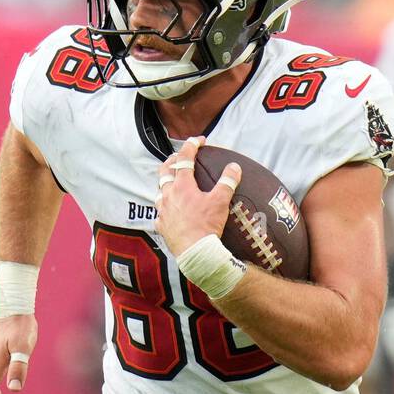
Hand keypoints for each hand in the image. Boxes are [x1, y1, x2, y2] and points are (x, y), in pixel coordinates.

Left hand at [154, 135, 241, 255]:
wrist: (196, 253)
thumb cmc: (207, 226)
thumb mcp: (220, 202)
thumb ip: (227, 182)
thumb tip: (234, 167)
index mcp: (182, 186)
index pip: (184, 158)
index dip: (191, 145)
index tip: (199, 140)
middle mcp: (168, 195)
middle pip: (165, 171)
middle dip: (172, 160)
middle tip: (180, 158)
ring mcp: (163, 211)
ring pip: (159, 191)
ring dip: (166, 184)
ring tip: (173, 184)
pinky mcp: (161, 226)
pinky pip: (160, 213)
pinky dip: (165, 208)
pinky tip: (170, 211)